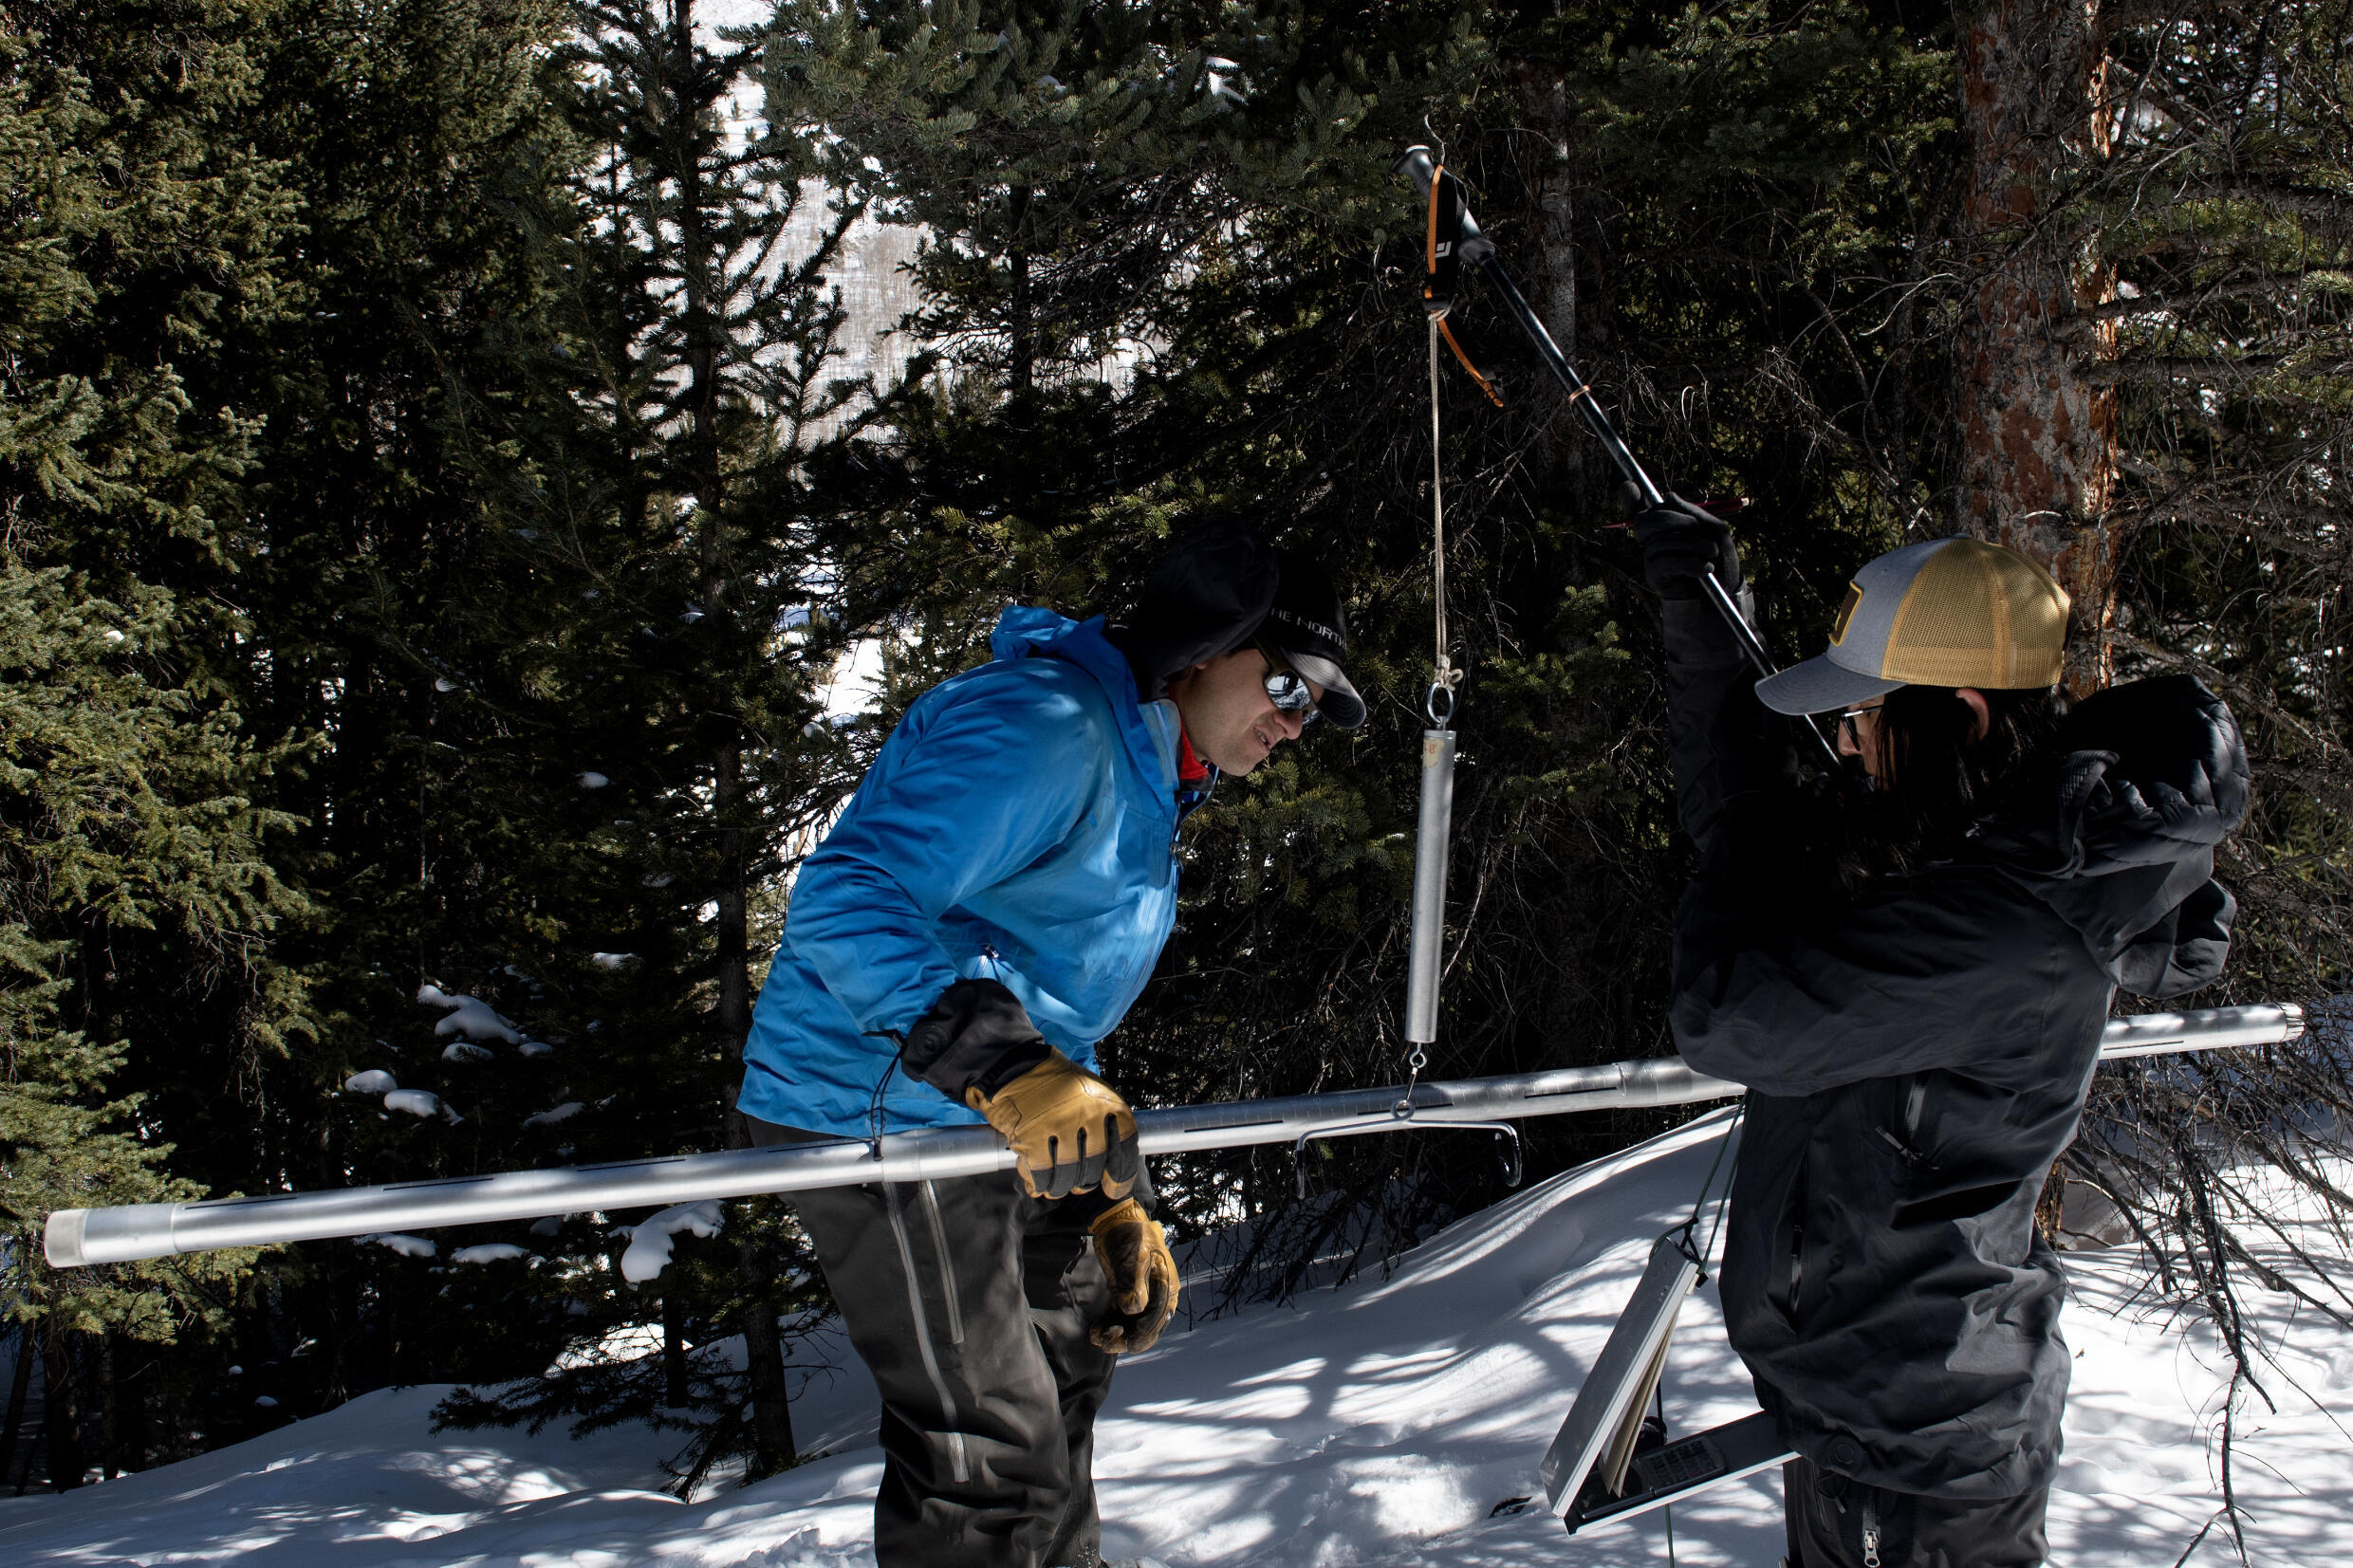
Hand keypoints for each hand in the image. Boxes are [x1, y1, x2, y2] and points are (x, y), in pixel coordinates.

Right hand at [965, 1049, 1140, 1199]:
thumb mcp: (1090, 1091)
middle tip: (1079, 1184)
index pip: (1125, 1146)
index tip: (1113, 1187)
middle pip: (1094, 1165)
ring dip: (1062, 1186)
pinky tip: (1037, 1184)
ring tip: (1057, 1186)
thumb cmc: (1054, 1082)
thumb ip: (1103, 1122)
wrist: (1014, 1067)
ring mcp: (1058, 1126)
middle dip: (1086, 1182)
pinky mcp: (1031, 1137)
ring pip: (1068, 1175)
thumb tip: (1110, 1164)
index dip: (1122, 1174)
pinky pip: (1041, 1174)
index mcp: (1105, 1102)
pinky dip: (1039, 1184)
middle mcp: (1086, 1114)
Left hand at [1088, 1198, 1177, 1352]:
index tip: (1130, 1342)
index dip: (1144, 1332)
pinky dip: (1109, 1325)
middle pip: (1146, 1325)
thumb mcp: (1135, 1258)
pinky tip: (1095, 1331)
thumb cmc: (1130, 1235)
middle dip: (1128, 1338)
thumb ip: (1134, 1285)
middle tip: (1108, 1344)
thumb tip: (1133, 1310)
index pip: (1158, 1316)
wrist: (1115, 1221)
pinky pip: (1120, 1317)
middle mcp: (1157, 1294)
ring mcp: (1141, 1295)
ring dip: (1116, 1334)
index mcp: (1166, 1285)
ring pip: (1131, 1324)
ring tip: (1097, 1339)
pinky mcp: (1126, 1293)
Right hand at [1631, 494, 1740, 600]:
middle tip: (1696, 527)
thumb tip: (1669, 496)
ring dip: (1691, 544)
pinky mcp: (1655, 576)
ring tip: (1711, 553)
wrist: (1725, 592)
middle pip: (1644, 521)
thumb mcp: (1716, 531)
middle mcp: (1654, 540)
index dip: (1629, 498)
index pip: (1641, 508)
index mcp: (1667, 525)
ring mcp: (1652, 558)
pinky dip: (1689, 562)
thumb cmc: (1720, 559)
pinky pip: (1664, 562)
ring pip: (1658, 541)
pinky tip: (1704, 568)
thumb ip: (1695, 512)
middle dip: (1671, 519)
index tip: (1628, 486)